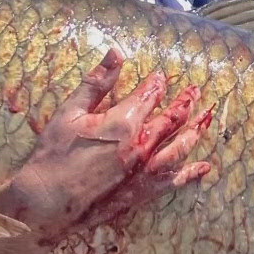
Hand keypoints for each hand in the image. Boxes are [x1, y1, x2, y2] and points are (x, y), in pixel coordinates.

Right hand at [13, 48, 209, 238]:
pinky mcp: (143, 192)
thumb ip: (97, 82)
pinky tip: (204, 167)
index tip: (161, 76)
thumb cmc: (55, 154)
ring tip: (206, 119)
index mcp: (125, 122)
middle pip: (172, 119)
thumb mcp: (70, 112)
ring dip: (195, 131)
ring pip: (180, 147)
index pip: (149, 95)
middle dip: (184, 102)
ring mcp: (145, 171)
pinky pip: (175, 181)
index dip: (157, 84)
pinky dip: (192, 173)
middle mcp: (142, 146)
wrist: (47, 202)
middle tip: (195, 91)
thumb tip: (116, 51)